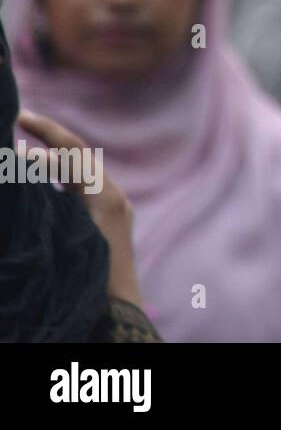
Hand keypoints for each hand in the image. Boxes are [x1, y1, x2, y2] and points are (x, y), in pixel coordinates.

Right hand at [17, 109, 142, 305]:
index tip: (19, 116)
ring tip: (17, 157)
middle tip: (15, 127)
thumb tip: (20, 162)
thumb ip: (40, 200)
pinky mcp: (109, 223)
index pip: (73, 151)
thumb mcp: (63, 234)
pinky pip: (82, 192)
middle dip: (46, 142)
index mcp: (104, 195)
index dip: (46, 130)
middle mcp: (114, 196)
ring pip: (79, 175)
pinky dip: (59, 183)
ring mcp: (114, 210)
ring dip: (50, 164)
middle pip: (76, 158)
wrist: (116, 314)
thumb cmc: (88, 278)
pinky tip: (36, 185)